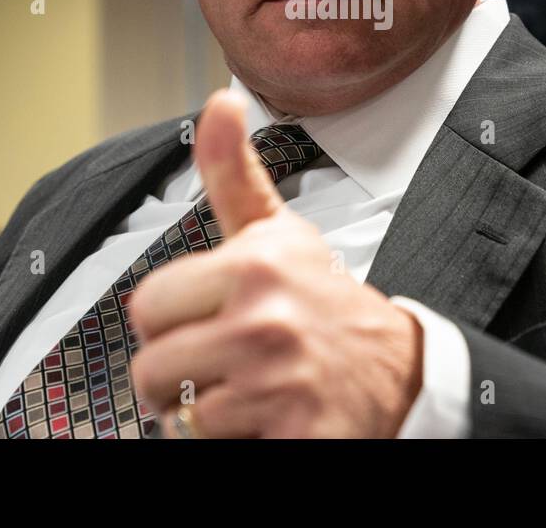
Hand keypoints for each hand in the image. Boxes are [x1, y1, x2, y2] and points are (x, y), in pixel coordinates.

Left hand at [128, 89, 423, 436]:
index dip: (171, 317)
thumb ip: (234, 171)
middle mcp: (266, 321)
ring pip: (178, 414)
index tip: (206, 316)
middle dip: (178, 370)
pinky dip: (235, 439)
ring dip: (204, 409)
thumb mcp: (279, 233)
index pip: (148, 306)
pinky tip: (266, 414)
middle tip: (222, 360)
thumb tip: (219, 101)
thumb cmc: (323, 301)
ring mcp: (279, 383)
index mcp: (254, 266)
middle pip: (151, 366)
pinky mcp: (294, 435)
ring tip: (245, 387)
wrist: (397, 372)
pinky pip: (213, 445)